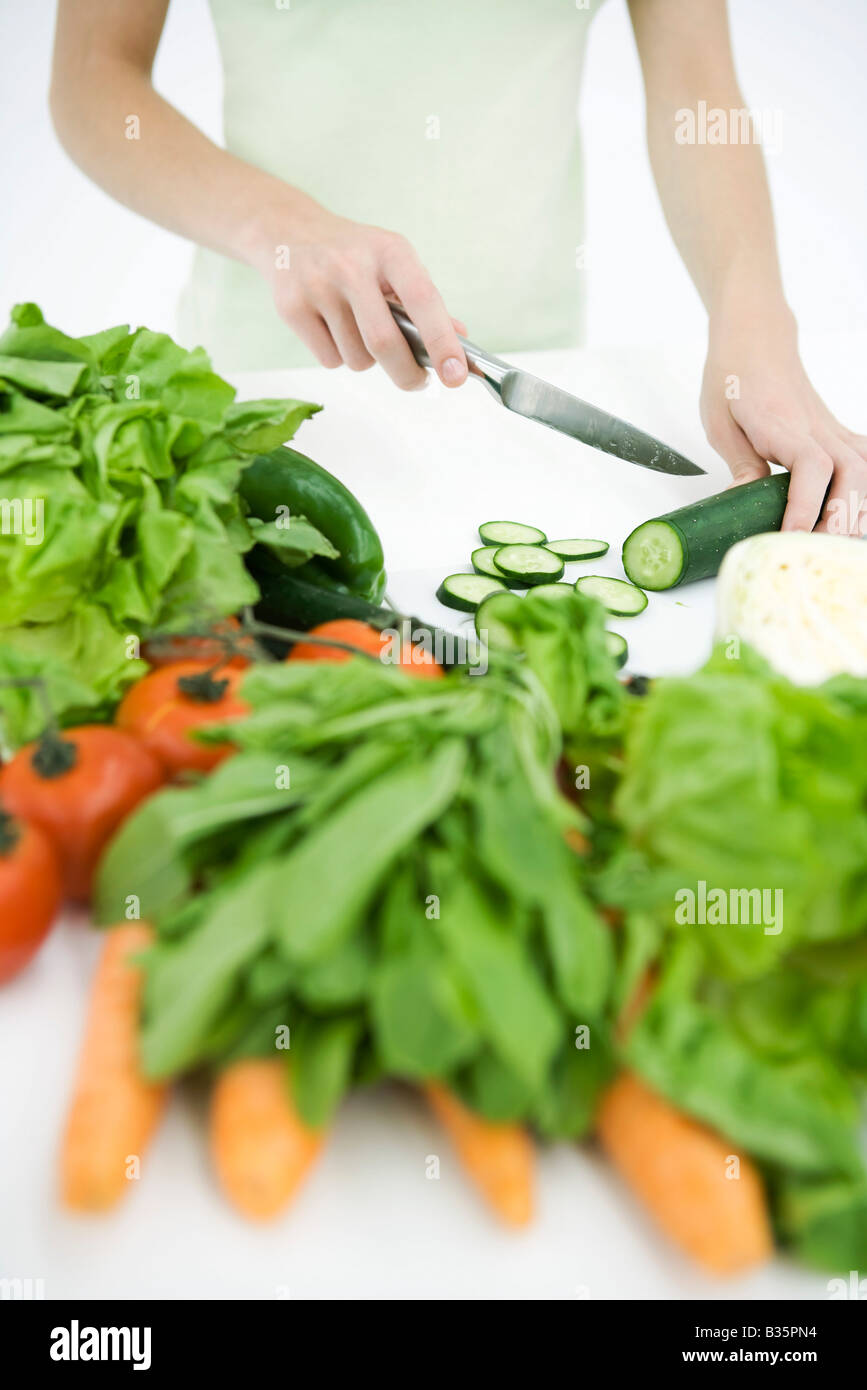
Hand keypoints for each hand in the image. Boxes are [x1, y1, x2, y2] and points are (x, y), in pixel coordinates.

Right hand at [253, 202, 467, 389]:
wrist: (289, 232)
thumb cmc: (354, 254)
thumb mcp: (394, 261)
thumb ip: (425, 302)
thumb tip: (461, 342)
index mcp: (390, 251)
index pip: (423, 301)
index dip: (442, 342)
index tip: (457, 375)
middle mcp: (352, 265)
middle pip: (384, 342)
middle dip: (406, 374)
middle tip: (417, 381)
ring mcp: (318, 286)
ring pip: (357, 358)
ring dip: (367, 360)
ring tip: (359, 331)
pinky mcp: (291, 307)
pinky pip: (329, 359)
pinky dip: (339, 357)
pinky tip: (332, 329)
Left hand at [700, 318, 866, 535]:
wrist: (754, 339)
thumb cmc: (733, 378)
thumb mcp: (720, 422)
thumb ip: (740, 463)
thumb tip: (744, 499)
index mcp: (783, 423)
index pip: (811, 466)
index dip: (806, 503)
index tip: (793, 534)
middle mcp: (816, 427)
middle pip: (851, 472)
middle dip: (839, 515)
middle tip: (815, 547)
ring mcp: (831, 429)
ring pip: (865, 468)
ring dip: (857, 506)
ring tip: (835, 539)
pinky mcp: (836, 433)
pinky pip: (865, 460)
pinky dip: (865, 489)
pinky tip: (856, 513)